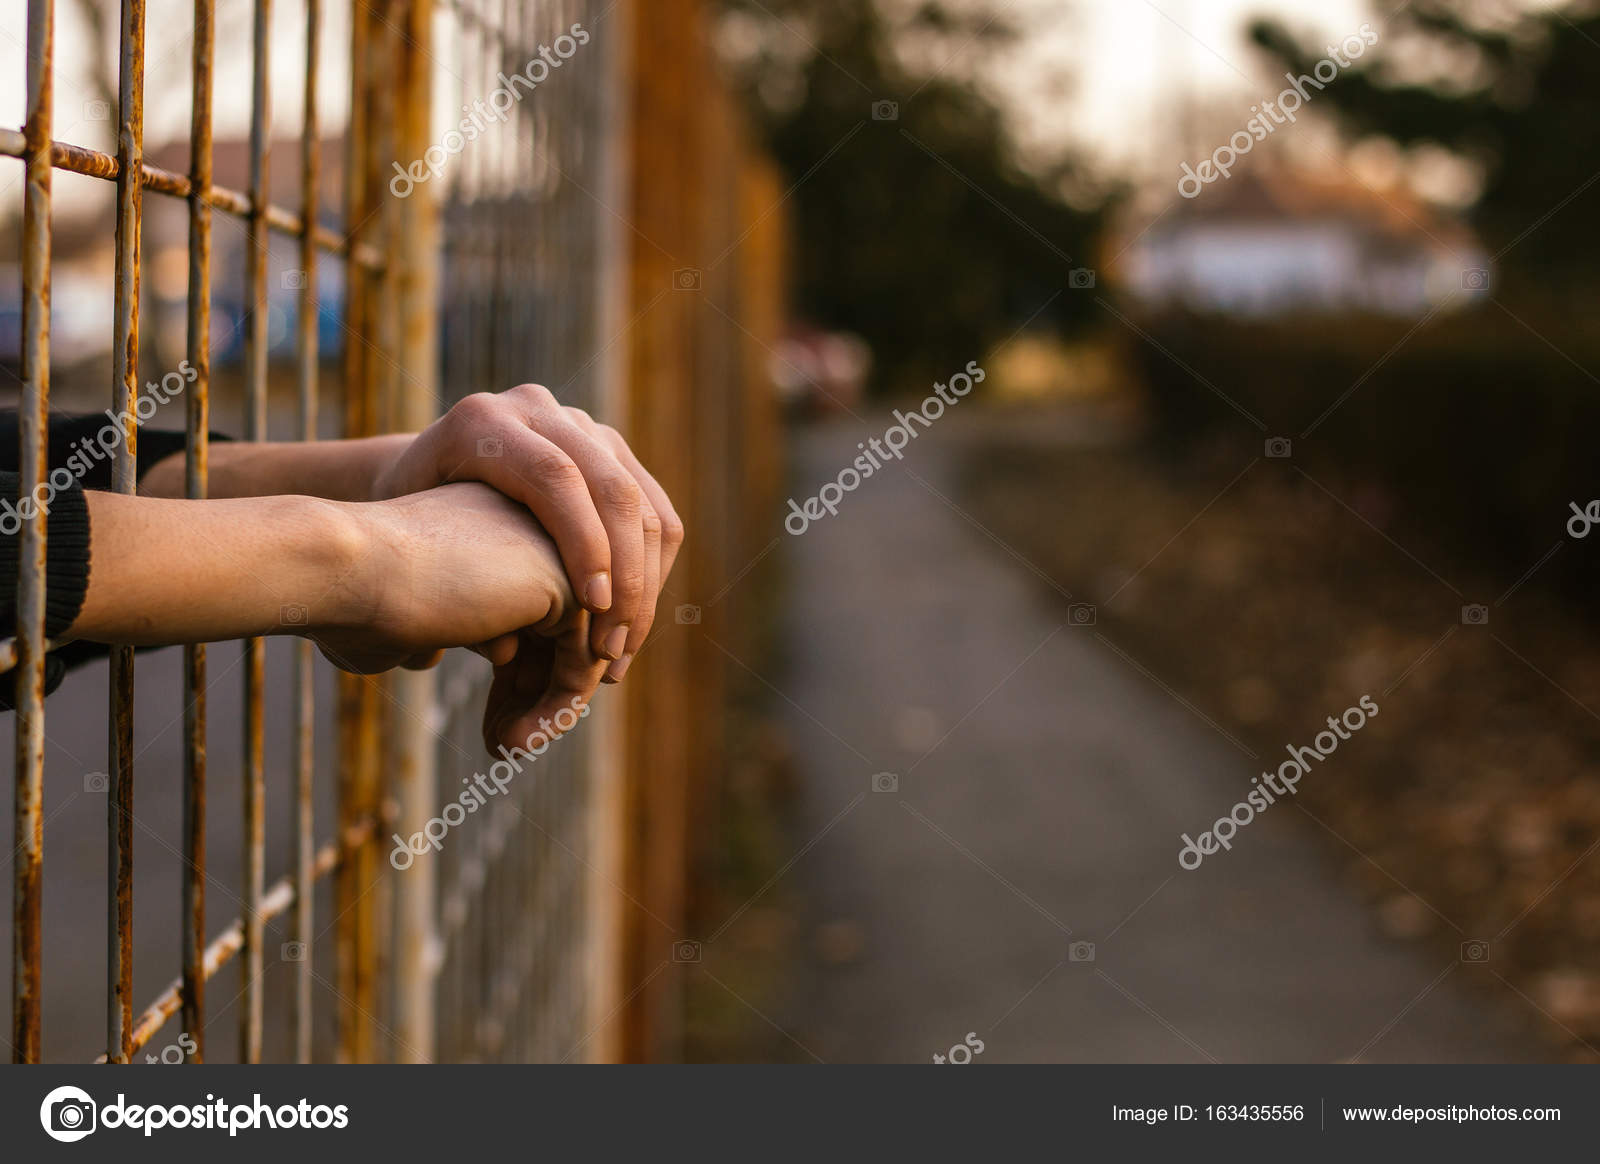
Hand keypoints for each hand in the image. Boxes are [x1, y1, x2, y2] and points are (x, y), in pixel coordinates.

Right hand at [315, 482, 608, 743]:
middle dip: (532, 694)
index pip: (526, 608)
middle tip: (504, 742)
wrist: (345, 569)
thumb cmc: (349, 596)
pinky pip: (585, 659)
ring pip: (578, 647)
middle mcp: (532, 526)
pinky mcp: (568, 580)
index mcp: (494, 521)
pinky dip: (560, 706)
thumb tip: (463, 651)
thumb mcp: (412, 613)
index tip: (490, 719)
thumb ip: (446, 622)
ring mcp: (556, 548)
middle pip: (557, 630)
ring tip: (511, 749)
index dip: (514, 672)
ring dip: (549, 709)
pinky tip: (520, 739)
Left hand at [370, 385, 683, 682]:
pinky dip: (652, 565)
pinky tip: (633, 619)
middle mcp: (535, 410)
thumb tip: (482, 648)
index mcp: (481, 423)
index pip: (554, 477)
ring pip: (641, 500)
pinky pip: (652, 506)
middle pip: (610, 486)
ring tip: (623, 647)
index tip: (593, 611)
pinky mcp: (607, 447)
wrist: (421, 476)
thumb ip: (431, 583)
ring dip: (645, 580)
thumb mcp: (399, 545)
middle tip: (614, 649)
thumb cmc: (404, 525)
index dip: (583, 544)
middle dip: (625, 575)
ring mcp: (578, 423)